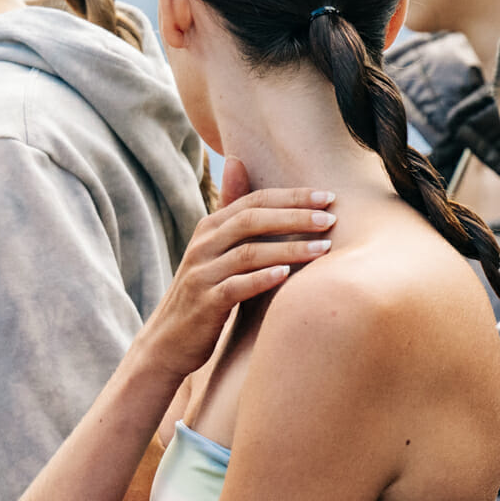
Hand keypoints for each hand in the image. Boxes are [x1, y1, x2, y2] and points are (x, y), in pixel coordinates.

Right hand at [128, 158, 335, 381]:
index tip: (328, 196)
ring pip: (248, 253)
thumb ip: (232, 212)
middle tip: (330, 218)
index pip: (254, 200)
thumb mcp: (216, 249)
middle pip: (252, 220)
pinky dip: (261, 279)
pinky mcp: (205, 303)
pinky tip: (287, 276)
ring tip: (324, 248)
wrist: (169, 339)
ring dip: (289, 249)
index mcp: (211, 228)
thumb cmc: (206, 290)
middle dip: (294, 216)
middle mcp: (204, 245)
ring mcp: (202, 274)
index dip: (291, 196)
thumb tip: (237, 160)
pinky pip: (235, 287)